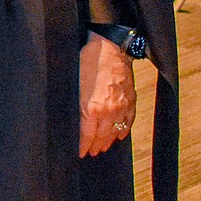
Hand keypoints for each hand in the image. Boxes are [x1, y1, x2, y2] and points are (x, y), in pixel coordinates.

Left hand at [79, 33, 137, 156]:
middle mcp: (109, 111)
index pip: (86, 134)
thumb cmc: (87, 62)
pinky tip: (118, 136)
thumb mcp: (74, 84)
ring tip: (101, 147)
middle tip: (90, 152)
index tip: (80, 153)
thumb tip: (69, 118)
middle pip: (101, 136)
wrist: (110, 48)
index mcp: (91, 107)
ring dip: (108, 141)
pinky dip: (123, 131)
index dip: (82, 145)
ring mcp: (122, 107)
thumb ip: (74, 104)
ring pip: (115, 131)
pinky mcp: (131, 101)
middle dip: (94, 146)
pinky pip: (128, 122)